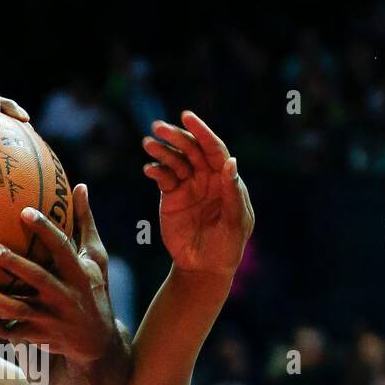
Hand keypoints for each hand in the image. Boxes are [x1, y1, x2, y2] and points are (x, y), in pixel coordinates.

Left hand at [0, 184, 130, 384]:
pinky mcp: (34, 336)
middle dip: (14, 264)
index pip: (62, 249)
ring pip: (17, 309)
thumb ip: (84, 223)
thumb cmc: (93, 289)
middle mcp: (64, 297)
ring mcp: (48, 319)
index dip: (45, 230)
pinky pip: (5, 331)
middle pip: (37, 279)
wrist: (98, 342)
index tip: (24, 211)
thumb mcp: (95, 258)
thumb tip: (79, 186)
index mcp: (79, 274)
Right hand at [142, 112, 253, 276]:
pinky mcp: (171, 197)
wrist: (204, 267)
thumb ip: (232, 193)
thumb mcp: (236, 222)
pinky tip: (149, 169)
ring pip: (175, 161)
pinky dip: (156, 171)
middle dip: (176, 137)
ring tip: (148, 144)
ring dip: (162, 151)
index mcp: (225, 179)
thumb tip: (230, 162)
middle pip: (191, 150)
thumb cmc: (227, 247)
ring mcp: (188, 186)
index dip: (202, 132)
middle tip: (158, 126)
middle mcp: (206, 178)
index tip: (187, 117)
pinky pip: (163, 178)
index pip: (214, 149)